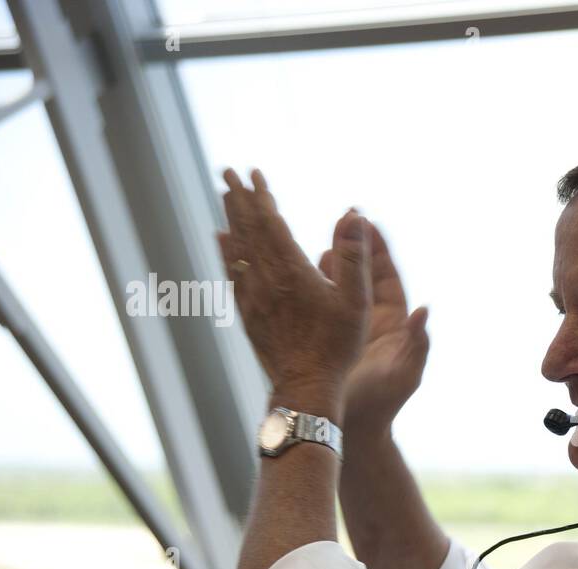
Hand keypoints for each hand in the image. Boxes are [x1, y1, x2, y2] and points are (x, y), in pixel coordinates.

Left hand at [217, 169, 370, 407]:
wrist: (306, 387)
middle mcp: (267, 279)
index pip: (270, 222)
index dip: (261, 196)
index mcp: (292, 271)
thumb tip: (355, 215)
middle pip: (247, 230)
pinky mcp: (249, 315)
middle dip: (237, 198)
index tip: (253, 172)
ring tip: (225, 197)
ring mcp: (253, 297)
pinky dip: (226, 253)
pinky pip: (232, 275)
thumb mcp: (356, 300)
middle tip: (227, 172)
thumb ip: (352, 255)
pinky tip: (222, 241)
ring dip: (230, 219)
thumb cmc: (336, 346)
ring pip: (237, 249)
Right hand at [320, 215, 429, 441]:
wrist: (352, 430)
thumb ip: (417, 344)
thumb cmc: (381, 406)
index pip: (386, 275)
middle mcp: (367, 318)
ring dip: (321, 256)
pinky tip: (282, 265)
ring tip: (310, 231)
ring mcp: (342, 324)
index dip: (377, 248)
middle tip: (338, 215)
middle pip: (358, 271)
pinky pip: (311, 302)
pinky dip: (300, 283)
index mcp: (391, 322)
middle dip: (349, 243)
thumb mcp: (404, 376)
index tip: (368, 221)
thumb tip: (424, 311)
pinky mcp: (320, 333)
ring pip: (331, 282)